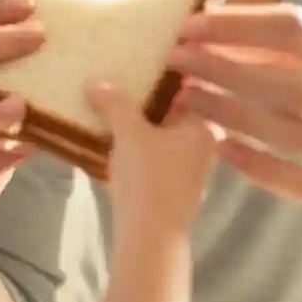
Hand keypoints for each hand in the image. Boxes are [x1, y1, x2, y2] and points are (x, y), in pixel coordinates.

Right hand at [88, 82, 216, 232]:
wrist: (150, 236)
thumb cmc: (148, 176)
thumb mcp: (129, 132)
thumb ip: (114, 103)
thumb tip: (96, 80)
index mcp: (203, 128)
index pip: (186, 91)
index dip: (162, 77)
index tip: (138, 65)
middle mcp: (204, 149)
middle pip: (173, 116)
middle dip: (147, 104)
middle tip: (119, 87)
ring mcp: (190, 174)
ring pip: (163, 140)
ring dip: (140, 130)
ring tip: (110, 114)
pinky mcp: (173, 193)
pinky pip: (156, 162)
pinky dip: (139, 153)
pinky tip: (115, 148)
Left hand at [168, 4, 301, 206]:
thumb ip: (287, 42)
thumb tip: (212, 27)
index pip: (298, 29)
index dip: (240, 26)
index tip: (191, 25)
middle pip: (292, 85)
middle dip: (227, 72)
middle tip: (176, 62)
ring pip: (293, 135)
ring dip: (232, 116)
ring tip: (186, 100)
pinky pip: (301, 183)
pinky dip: (258, 167)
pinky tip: (220, 146)